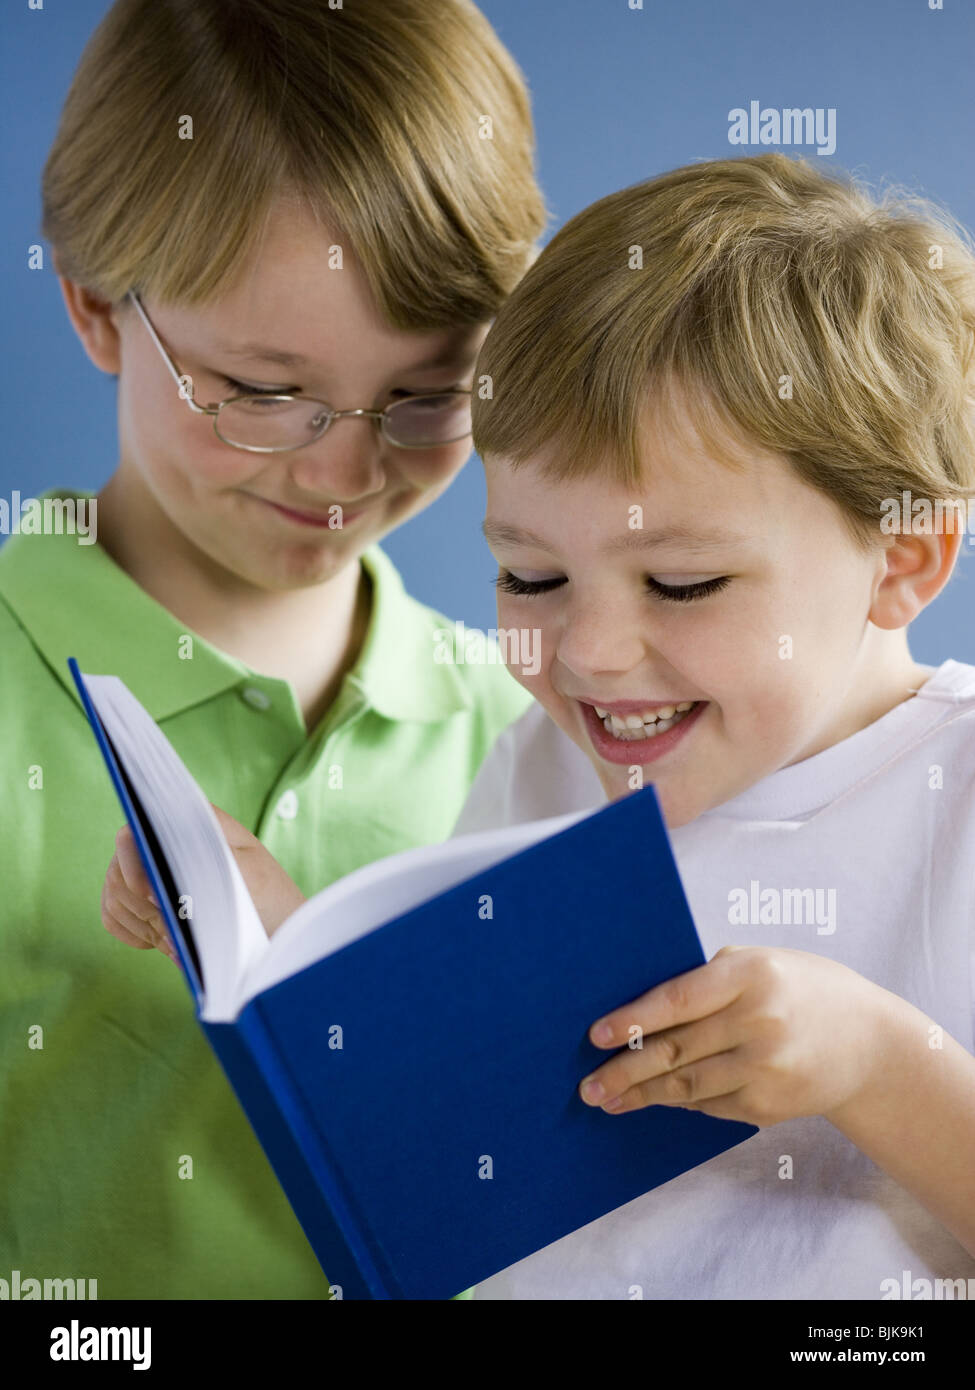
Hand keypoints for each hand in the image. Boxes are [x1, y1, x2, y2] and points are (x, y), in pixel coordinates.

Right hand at [101, 805, 306, 958]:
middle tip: (177, 936)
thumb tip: (160, 859)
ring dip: (145, 926)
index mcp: (189, 823)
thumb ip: (207, 860)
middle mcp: (161, 841)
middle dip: (146, 910)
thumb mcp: (250, 874)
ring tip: (179, 943)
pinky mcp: (141, 900)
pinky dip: (136, 933)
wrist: (276, 928)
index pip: (136, 832)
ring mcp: (148, 869)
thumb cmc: (270, 896)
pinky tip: (164, 942)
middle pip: (120, 871)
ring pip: (115, 896)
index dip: (136, 865)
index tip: (158, 899)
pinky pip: (113, 915)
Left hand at [578, 946, 901, 1127]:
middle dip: (623, 1071)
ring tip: (608, 1099)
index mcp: (751, 975)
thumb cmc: (804, 989)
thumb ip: (710, 978)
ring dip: (642, 1095)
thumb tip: (642, 1006)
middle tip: (587, 1086)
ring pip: (687, 1086)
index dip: (632, 1019)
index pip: (677, 999)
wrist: (872, 1043)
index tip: (596, 1035)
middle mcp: (759, 1022)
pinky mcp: (770, 1106)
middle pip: (674, 1050)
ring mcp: (766, 1069)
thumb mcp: (762, 962)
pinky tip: (654, 1101)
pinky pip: (710, 1105)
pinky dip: (679, 1102)